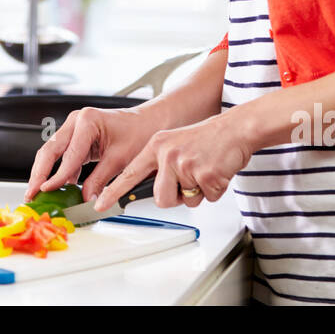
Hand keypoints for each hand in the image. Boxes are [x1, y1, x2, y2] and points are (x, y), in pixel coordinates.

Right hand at [23, 105, 162, 203]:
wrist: (148, 122)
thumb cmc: (139, 133)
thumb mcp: (120, 160)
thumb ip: (100, 181)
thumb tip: (86, 200)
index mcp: (87, 121)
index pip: (67, 155)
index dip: (55, 176)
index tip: (45, 191)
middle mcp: (77, 121)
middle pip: (50, 150)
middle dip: (39, 174)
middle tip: (31, 194)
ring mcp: (74, 127)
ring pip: (52, 152)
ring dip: (44, 173)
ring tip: (38, 193)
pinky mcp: (77, 136)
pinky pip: (62, 155)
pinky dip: (58, 171)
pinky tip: (56, 187)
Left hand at [93, 111, 252, 210]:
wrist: (235, 128)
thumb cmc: (208, 139)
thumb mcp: (175, 144)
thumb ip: (161, 164)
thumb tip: (156, 190)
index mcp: (157, 146)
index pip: (130, 173)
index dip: (113, 191)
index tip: (99, 204)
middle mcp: (168, 154)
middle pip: (161, 198)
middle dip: (175, 197)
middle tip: (189, 180)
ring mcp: (186, 164)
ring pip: (184, 201)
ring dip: (196, 194)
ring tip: (203, 172)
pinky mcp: (205, 174)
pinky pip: (207, 198)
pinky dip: (214, 190)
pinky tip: (217, 171)